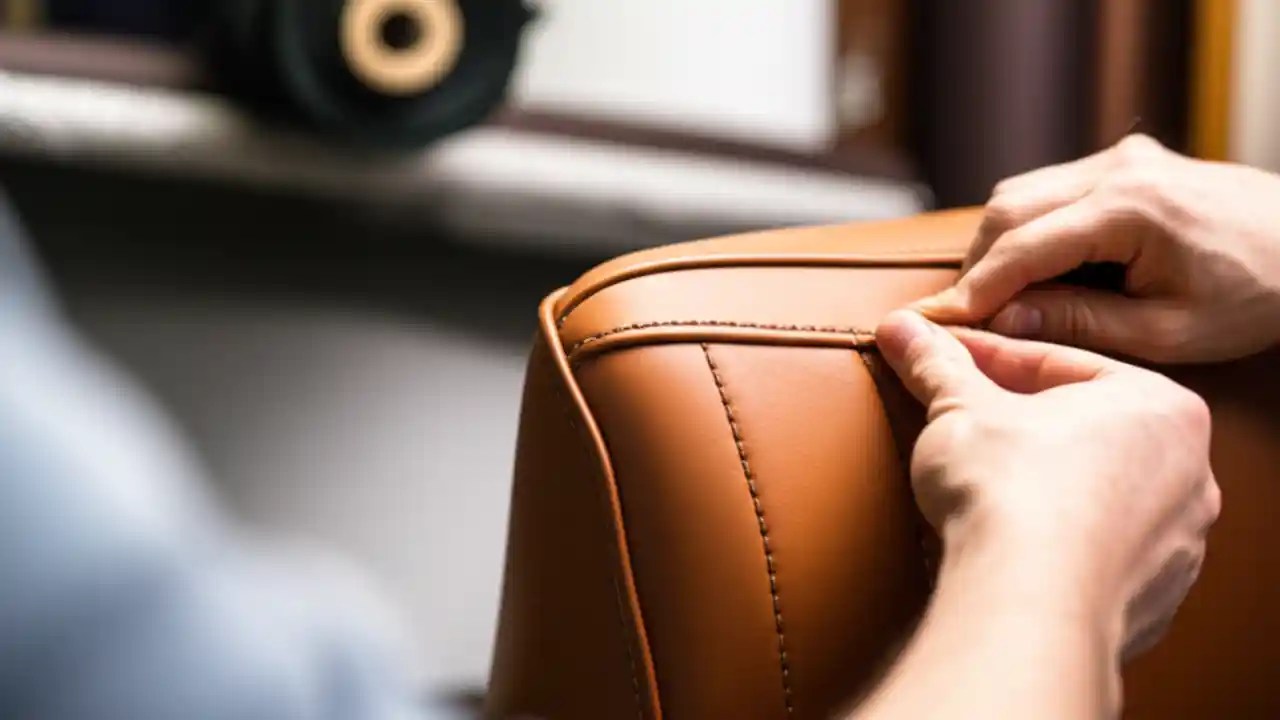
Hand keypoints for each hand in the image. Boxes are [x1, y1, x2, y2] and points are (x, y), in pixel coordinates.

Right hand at [876, 310, 1218, 660]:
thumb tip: (902, 327)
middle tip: (960, 416)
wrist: (1027, 604)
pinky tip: (1014, 544)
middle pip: (1086, 428)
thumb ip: (937, 364)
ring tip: (984, 486)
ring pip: (1099, 494)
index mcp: (1161, 406)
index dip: (986, 358)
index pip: (1057, 365)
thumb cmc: (1010, 490)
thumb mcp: (960, 409)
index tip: (942, 357)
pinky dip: (1061, 544)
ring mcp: (1178, 544)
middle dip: (1022, 421)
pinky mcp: (1153, 601)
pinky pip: (1100, 555)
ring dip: (1046, 484)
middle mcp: (1191, 473)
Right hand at [914, 133, 1279, 361]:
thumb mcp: (1168, 332)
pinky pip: (1049, 190)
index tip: (937, 323)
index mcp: (1132, 209)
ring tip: (994, 301)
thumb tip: (1002, 320)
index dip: (974, 290)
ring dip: (997, 246)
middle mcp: (1120, 169)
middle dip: (977, 267)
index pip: (1023, 247)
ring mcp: (1121, 158)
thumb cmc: (1256, 295)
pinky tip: (1030, 271)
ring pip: (1020, 194)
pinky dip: (1026, 230)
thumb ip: (1080, 322)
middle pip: (1009, 210)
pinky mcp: (1124, 162)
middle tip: (959, 318)